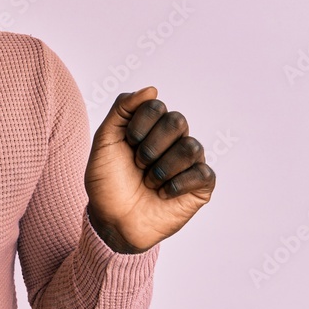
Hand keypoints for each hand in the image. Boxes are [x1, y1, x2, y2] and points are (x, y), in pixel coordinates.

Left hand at [84, 87, 215, 253]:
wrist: (112, 220)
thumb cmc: (107, 181)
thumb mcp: (105, 141)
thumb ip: (122, 109)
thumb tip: (152, 89)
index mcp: (151, 126)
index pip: (156, 105)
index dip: (138, 125)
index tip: (126, 145)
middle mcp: (173, 139)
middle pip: (177, 121)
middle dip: (150, 146)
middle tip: (138, 165)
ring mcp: (189, 162)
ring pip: (191, 147)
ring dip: (162, 168)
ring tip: (149, 182)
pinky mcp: (201, 186)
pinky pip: (203, 173)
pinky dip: (177, 185)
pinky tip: (163, 194)